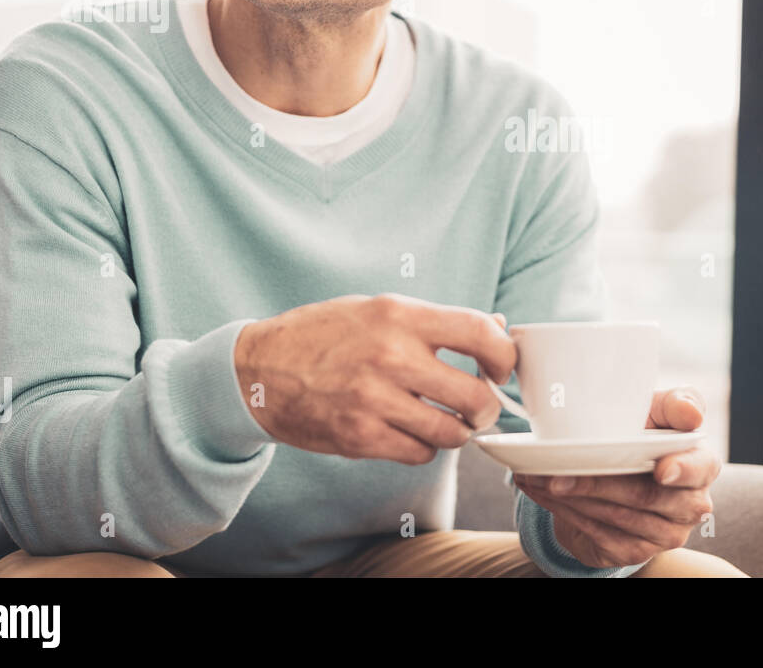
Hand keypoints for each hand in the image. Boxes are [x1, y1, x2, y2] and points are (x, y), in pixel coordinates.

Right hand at [233, 293, 515, 463]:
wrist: (258, 369)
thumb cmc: (326, 334)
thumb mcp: (379, 309)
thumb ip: (437, 321)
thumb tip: (499, 328)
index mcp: (399, 315)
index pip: (480, 333)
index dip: (504, 355)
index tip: (501, 366)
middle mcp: (390, 356)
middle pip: (475, 395)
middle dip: (487, 406)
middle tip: (479, 405)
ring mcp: (373, 400)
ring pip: (451, 433)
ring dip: (457, 431)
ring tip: (445, 419)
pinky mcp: (359, 437)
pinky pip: (419, 453)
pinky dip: (424, 447)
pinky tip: (411, 431)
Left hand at [514, 387, 719, 568]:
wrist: (620, 472)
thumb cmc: (644, 434)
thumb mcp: (658, 411)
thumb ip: (677, 403)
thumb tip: (691, 413)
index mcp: (703, 464)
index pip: (700, 467)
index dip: (683, 470)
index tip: (660, 470)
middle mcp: (690, 505)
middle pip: (646, 496)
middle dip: (599, 484)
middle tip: (558, 473)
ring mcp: (664, 534)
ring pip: (616, 517)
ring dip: (573, 498)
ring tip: (538, 478)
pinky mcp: (634, 552)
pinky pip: (598, 534)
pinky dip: (566, 512)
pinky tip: (543, 493)